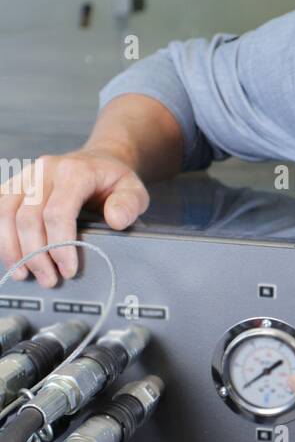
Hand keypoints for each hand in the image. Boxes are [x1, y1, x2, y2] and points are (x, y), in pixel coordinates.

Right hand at [0, 149, 149, 286]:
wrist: (98, 161)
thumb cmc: (112, 181)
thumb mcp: (134, 190)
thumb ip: (129, 205)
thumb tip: (116, 220)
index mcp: (74, 172)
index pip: (57, 212)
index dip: (59, 246)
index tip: (68, 270)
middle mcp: (45, 170)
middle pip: (28, 217)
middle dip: (36, 254)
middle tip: (49, 279)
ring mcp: (26, 176)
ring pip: (5, 213)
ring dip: (12, 248)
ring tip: (25, 273)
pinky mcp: (15, 184)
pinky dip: (1, 235)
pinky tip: (10, 256)